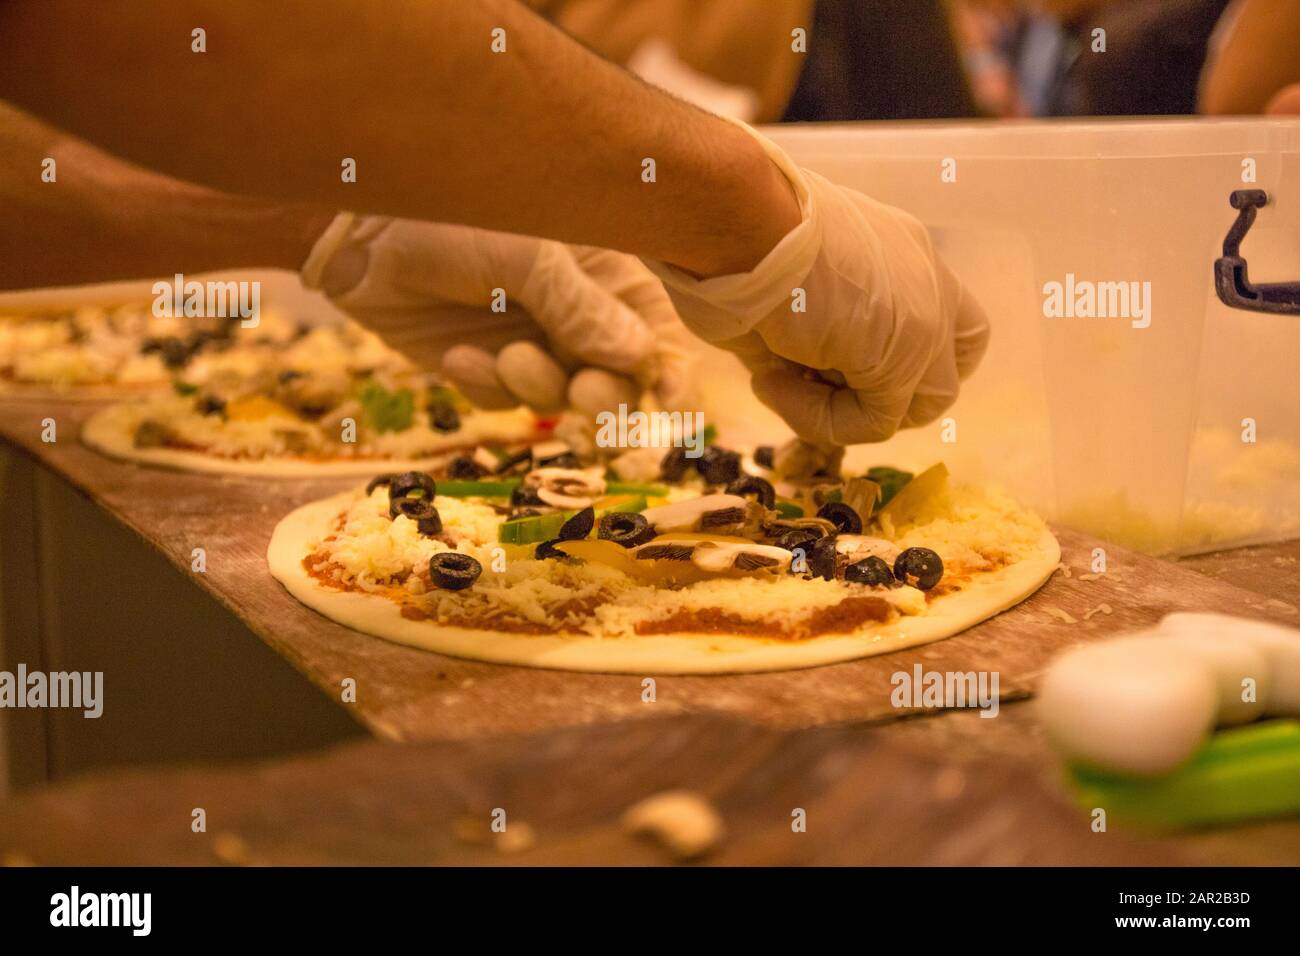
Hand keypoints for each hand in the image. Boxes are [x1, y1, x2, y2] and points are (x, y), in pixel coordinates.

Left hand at [301, 215, 694, 412]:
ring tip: (505, 357)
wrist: (360, 234)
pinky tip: (457, 356)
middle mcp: (577, 318)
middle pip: (618, 383)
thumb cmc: (455, 220)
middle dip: (604, 395)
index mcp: (607, 278)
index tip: (664, 400)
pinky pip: (505, 402)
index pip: (659, 336)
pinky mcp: (485, 369)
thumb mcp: (528, 258)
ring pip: (560, 400)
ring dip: (537, 387)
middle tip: (583, 393)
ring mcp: (532, 345)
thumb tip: (642, 359)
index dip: (669, 373)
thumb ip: (582, 310)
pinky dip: (486, 387)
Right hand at [644, 124, 989, 446]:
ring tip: (778, 380)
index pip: (945, 314)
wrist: (735, 216)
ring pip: (918, 404)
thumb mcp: (785, 284)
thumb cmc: (736, 235)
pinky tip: (770, 380)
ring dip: (846, 409)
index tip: (836, 368)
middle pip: (950, 369)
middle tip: (813, 384)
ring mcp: (925, 318)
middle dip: (884, 395)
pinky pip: (875, 421)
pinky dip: (817, 417)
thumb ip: (807, 328)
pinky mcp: (902, 357)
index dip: (907, 359)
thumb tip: (785, 371)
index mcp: (900, 250)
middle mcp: (926, 279)